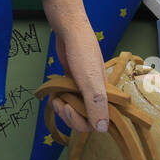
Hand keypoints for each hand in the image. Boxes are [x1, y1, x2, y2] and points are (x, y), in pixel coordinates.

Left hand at [42, 0, 110, 134]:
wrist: (69, 30)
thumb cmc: (82, 53)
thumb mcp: (90, 81)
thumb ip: (96, 105)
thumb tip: (103, 129)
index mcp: (105, 95)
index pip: (97, 122)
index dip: (81, 122)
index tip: (69, 110)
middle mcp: (96, 93)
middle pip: (84, 118)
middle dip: (69, 116)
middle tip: (60, 104)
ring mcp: (84, 88)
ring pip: (75, 109)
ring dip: (63, 108)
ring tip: (56, 99)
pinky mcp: (73, 81)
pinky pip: (68, 98)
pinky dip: (60, 99)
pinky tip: (54, 94)